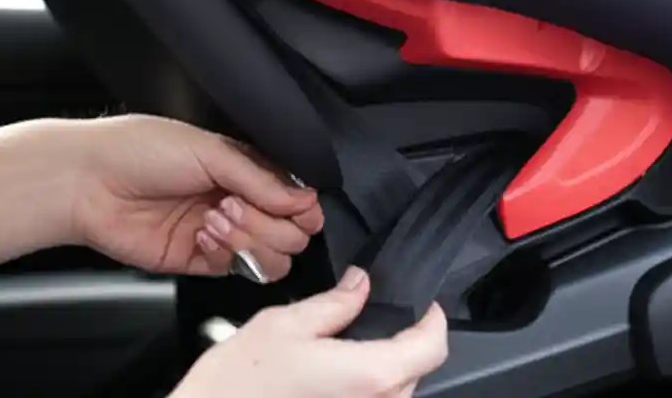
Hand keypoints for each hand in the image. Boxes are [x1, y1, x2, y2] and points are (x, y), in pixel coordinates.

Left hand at [68, 115, 323, 278]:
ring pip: (270, 258)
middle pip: (290, 233)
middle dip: (272, 223)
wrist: (88, 181)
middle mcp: (237, 201)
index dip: (302, 208)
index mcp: (243, 168)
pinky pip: (234, 271)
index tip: (298, 208)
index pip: (295, 198)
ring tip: (218, 218)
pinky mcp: (198, 261)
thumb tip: (306, 200)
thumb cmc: (139, 150)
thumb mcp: (210, 150)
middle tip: (239, 205)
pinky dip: (225, 253)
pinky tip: (202, 233)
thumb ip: (262, 178)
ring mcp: (219, 234)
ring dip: (251, 240)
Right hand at [172, 267, 448, 397]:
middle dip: (405, 341)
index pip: (432, 347)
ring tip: (348, 347)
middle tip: (376, 317)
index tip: (423, 304)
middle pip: (417, 370)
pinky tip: (333, 377)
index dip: (433, 319)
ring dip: (384, 367)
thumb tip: (360, 285)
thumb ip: (333, 304)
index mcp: (369, 374)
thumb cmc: (239, 383)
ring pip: (396, 392)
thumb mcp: (286, 325)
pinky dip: (364, 388)